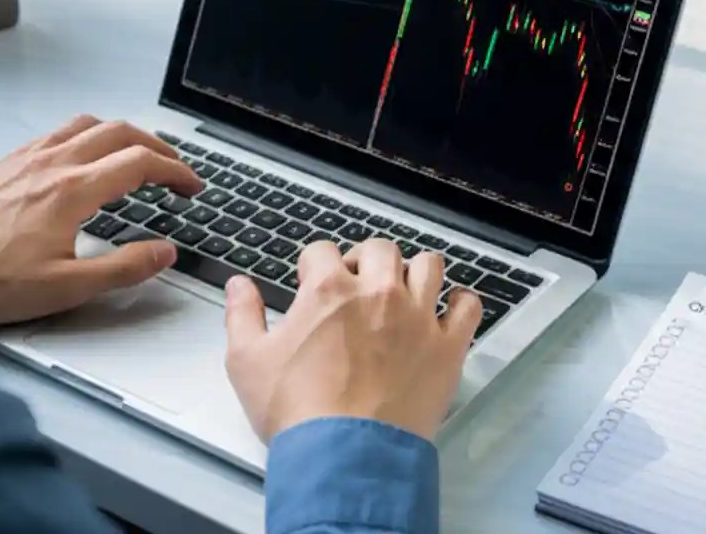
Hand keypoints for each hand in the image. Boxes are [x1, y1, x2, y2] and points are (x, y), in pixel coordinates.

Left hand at [0, 115, 201, 324]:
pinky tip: (85, 159)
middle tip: (175, 169)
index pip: (140, 163)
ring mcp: (26, 159)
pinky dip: (86, 137)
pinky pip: (56, 133)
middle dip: (157, 147)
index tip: (191, 186)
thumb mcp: (69, 287)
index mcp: (72, 191)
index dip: (176, 171)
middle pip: (119, 133)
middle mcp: (51, 165)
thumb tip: (164, 252)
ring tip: (137, 155)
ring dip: (121, 134)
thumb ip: (124, 268)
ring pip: (87, 124)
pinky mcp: (7, 163)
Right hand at [223, 239, 481, 442]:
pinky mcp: (447, 346)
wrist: (345, 455)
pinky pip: (467, 306)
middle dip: (365, 261)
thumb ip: (241, 314)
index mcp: (328, 290)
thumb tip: (238, 284)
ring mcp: (418, 316)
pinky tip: (447, 311)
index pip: (321, 250)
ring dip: (414, 272)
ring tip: (402, 292)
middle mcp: (378, 292)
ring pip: (428, 265)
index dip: (313, 265)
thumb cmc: (296, 411)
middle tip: (357, 286)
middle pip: (380, 249)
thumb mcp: (247, 362)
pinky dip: (460, 303)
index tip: (311, 284)